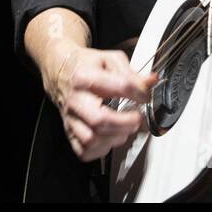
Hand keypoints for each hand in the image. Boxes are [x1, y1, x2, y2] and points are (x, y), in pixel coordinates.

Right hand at [45, 41, 159, 162]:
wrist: (62, 72)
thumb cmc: (86, 66)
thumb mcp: (110, 59)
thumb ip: (131, 72)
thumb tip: (150, 82)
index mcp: (85, 77)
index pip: (119, 86)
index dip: (138, 92)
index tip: (145, 95)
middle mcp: (76, 100)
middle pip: (99, 120)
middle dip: (125, 122)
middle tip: (137, 117)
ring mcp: (71, 118)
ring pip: (91, 139)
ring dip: (115, 137)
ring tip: (125, 128)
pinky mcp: (70, 132)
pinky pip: (84, 151)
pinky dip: (102, 150)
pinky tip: (111, 137)